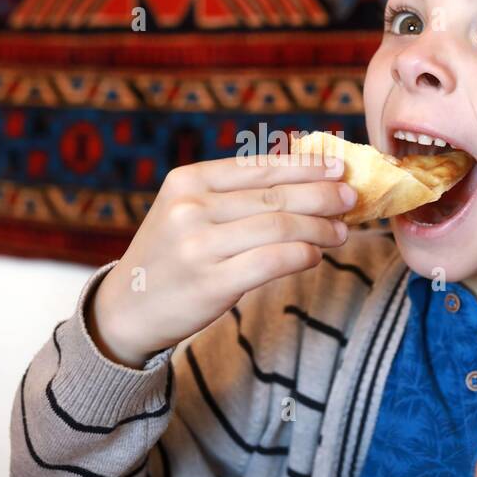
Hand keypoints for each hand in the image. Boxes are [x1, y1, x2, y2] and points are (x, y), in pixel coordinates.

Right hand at [88, 153, 355, 365]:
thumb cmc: (170, 257)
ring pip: (280, 227)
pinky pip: (273, 261)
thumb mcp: (186, 211)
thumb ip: (234, 193)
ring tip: (341, 230)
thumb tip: (304, 175)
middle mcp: (190, 209)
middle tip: (351, 197)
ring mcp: (199, 246)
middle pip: (276, 196)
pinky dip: (303, 254)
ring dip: (319, 227)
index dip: (305, 166)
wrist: (126, 309)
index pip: (260, 167)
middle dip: (322, 195)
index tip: (339, 167)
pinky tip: (315, 254)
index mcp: (186, 181)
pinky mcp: (211, 283)